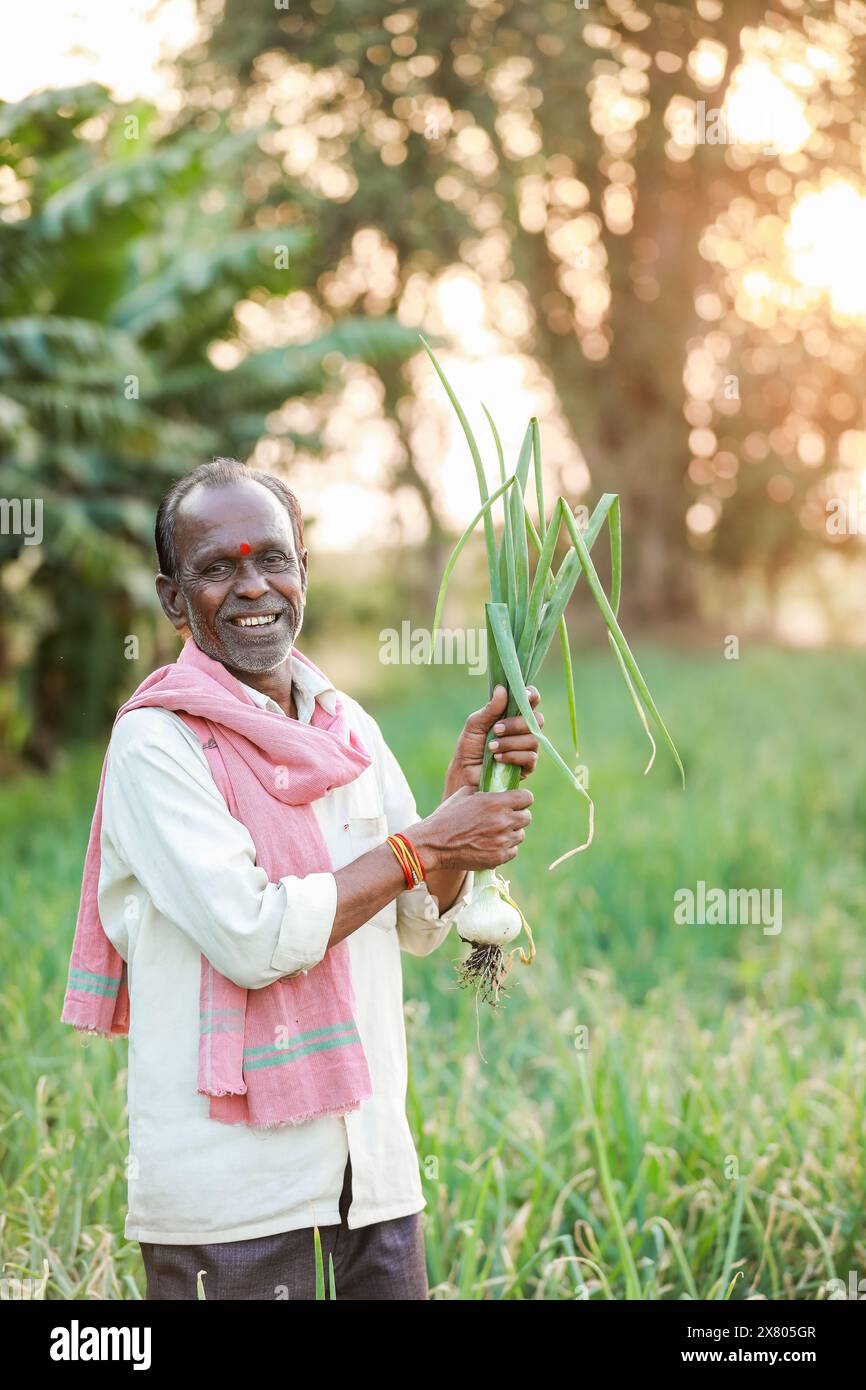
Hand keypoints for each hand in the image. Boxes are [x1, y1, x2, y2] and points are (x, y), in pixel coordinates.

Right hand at [411, 785, 533, 871]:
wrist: (433, 844)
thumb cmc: (447, 816)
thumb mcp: (466, 794)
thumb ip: (487, 791)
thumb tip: (500, 789)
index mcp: (495, 802)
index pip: (527, 797)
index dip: (521, 798)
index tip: (515, 801)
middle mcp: (502, 821)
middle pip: (527, 817)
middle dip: (517, 815)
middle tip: (504, 817)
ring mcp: (502, 841)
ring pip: (520, 835)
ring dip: (511, 832)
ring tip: (495, 832)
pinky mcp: (498, 857)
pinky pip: (513, 850)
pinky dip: (505, 848)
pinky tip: (492, 844)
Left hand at [447, 683, 542, 790]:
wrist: (465, 772)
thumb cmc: (470, 746)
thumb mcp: (475, 724)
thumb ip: (490, 709)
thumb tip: (502, 688)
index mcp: (513, 715)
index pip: (531, 700)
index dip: (532, 695)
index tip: (525, 695)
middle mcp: (524, 730)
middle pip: (537, 719)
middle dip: (516, 724)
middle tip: (496, 729)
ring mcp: (528, 748)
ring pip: (533, 739)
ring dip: (510, 742)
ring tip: (491, 747)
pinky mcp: (528, 766)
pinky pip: (530, 757)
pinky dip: (512, 756)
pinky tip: (497, 759)